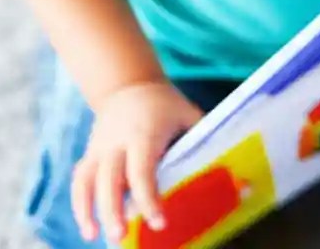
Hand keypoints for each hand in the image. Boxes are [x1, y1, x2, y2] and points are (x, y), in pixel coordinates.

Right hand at [71, 80, 204, 241]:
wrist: (127, 85)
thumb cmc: (165, 105)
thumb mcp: (188, 114)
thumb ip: (205, 140)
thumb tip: (239, 176)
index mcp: (144, 132)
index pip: (142, 169)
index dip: (148, 197)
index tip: (158, 222)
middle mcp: (118, 141)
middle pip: (110, 177)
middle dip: (113, 208)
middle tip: (121, 236)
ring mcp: (100, 148)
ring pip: (87, 180)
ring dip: (88, 209)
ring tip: (95, 236)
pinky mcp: (91, 155)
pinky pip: (80, 180)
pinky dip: (79, 204)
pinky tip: (88, 227)